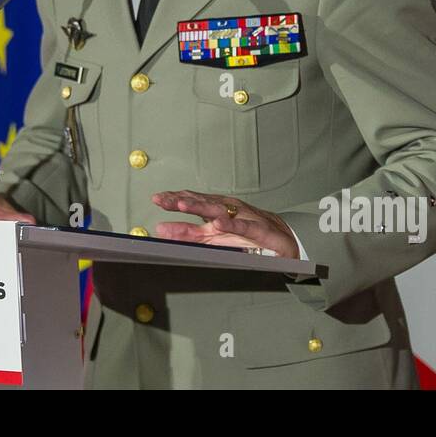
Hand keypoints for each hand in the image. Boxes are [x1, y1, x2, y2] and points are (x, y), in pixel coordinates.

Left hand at [152, 189, 297, 257]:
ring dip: (199, 206)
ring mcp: (240, 215)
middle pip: (200, 203)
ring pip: (217, 209)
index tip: (156, 198)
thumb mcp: (213, 237)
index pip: (191, 201)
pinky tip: (219, 222)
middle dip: (181, 200)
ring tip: (182, 205)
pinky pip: (241, 225)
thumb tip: (162, 230)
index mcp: (215, 209)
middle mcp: (226, 208)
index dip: (173, 198)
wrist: (279, 238)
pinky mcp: (256, 228)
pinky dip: (230, 223)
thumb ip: (189, 234)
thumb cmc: (245, 234)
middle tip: (163, 200)